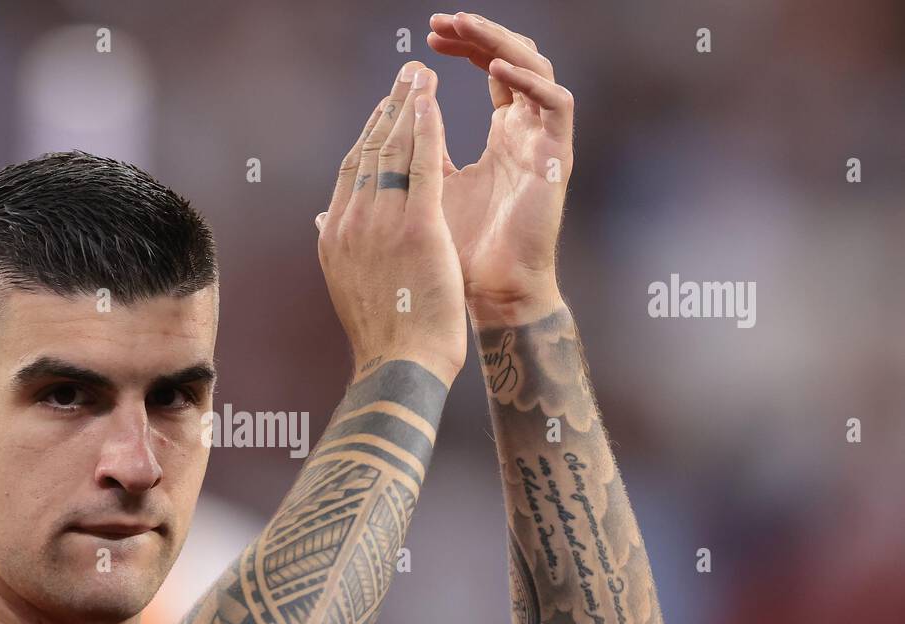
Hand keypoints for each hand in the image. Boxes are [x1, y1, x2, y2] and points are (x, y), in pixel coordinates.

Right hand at [316, 62, 466, 386]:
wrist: (398, 368)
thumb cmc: (385, 339)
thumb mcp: (350, 287)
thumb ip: (341, 248)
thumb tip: (323, 221)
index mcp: (335, 236)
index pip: (352, 172)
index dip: (368, 135)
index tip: (384, 109)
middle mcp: (351, 222)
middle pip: (370, 151)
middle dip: (389, 108)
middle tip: (405, 76)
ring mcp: (381, 223)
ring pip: (394, 150)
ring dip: (407, 105)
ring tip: (419, 75)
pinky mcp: (417, 227)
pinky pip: (422, 164)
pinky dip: (427, 127)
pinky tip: (432, 100)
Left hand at [427, 12, 572, 323]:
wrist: (490, 297)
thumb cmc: (458, 257)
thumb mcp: (423, 197)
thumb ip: (410, 164)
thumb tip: (365, 156)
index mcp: (501, 137)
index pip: (488, 72)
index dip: (463, 48)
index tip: (423, 42)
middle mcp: (526, 134)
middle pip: (512, 60)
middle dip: (478, 35)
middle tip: (441, 22)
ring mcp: (544, 144)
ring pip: (536, 69)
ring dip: (500, 43)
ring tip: (465, 28)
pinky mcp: (557, 160)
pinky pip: (556, 103)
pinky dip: (528, 80)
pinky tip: (493, 69)